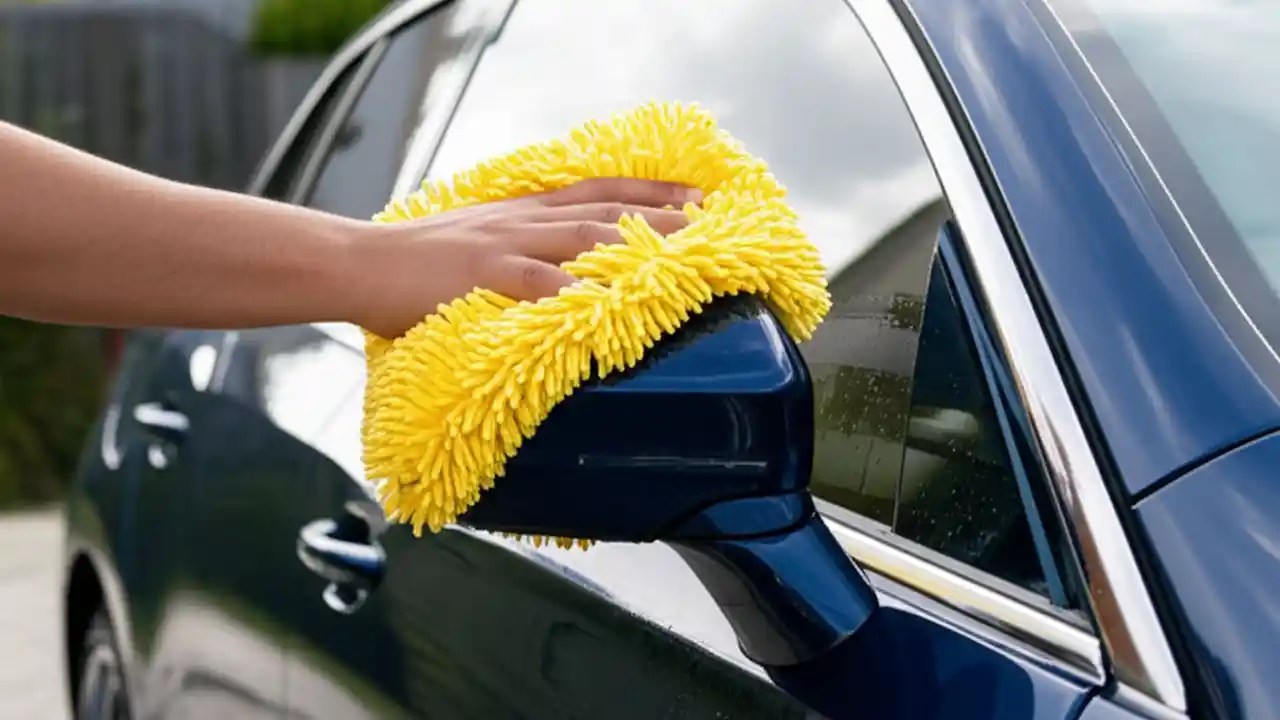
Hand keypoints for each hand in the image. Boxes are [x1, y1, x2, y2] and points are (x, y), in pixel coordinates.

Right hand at [343, 178, 700, 337]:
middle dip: (659, 215)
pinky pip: (534, 282)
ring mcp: (503, 246)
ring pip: (580, 238)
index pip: (597, 192)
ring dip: (632, 243)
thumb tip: (562, 267)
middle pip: (603, 211)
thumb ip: (522, 248)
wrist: (362, 262)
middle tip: (706, 222)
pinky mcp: (480, 276)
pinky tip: (603, 298)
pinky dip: (571, 290)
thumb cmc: (420, 262)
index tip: (694, 197)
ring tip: (676, 253)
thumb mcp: (480, 241)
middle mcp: (522, 221)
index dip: (649, 193)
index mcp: (522, 212)